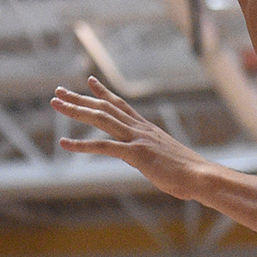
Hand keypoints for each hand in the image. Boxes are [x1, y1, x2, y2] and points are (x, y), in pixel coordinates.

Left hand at [52, 77, 213, 199]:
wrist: (201, 175)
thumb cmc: (189, 173)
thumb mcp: (167, 159)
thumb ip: (154, 156)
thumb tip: (152, 162)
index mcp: (146, 129)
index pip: (121, 104)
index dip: (103, 93)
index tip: (90, 81)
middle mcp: (140, 128)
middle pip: (104, 107)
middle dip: (79, 98)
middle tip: (58, 91)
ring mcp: (137, 139)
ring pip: (101, 118)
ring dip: (75, 110)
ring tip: (55, 104)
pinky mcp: (136, 154)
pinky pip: (104, 147)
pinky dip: (81, 146)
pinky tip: (64, 145)